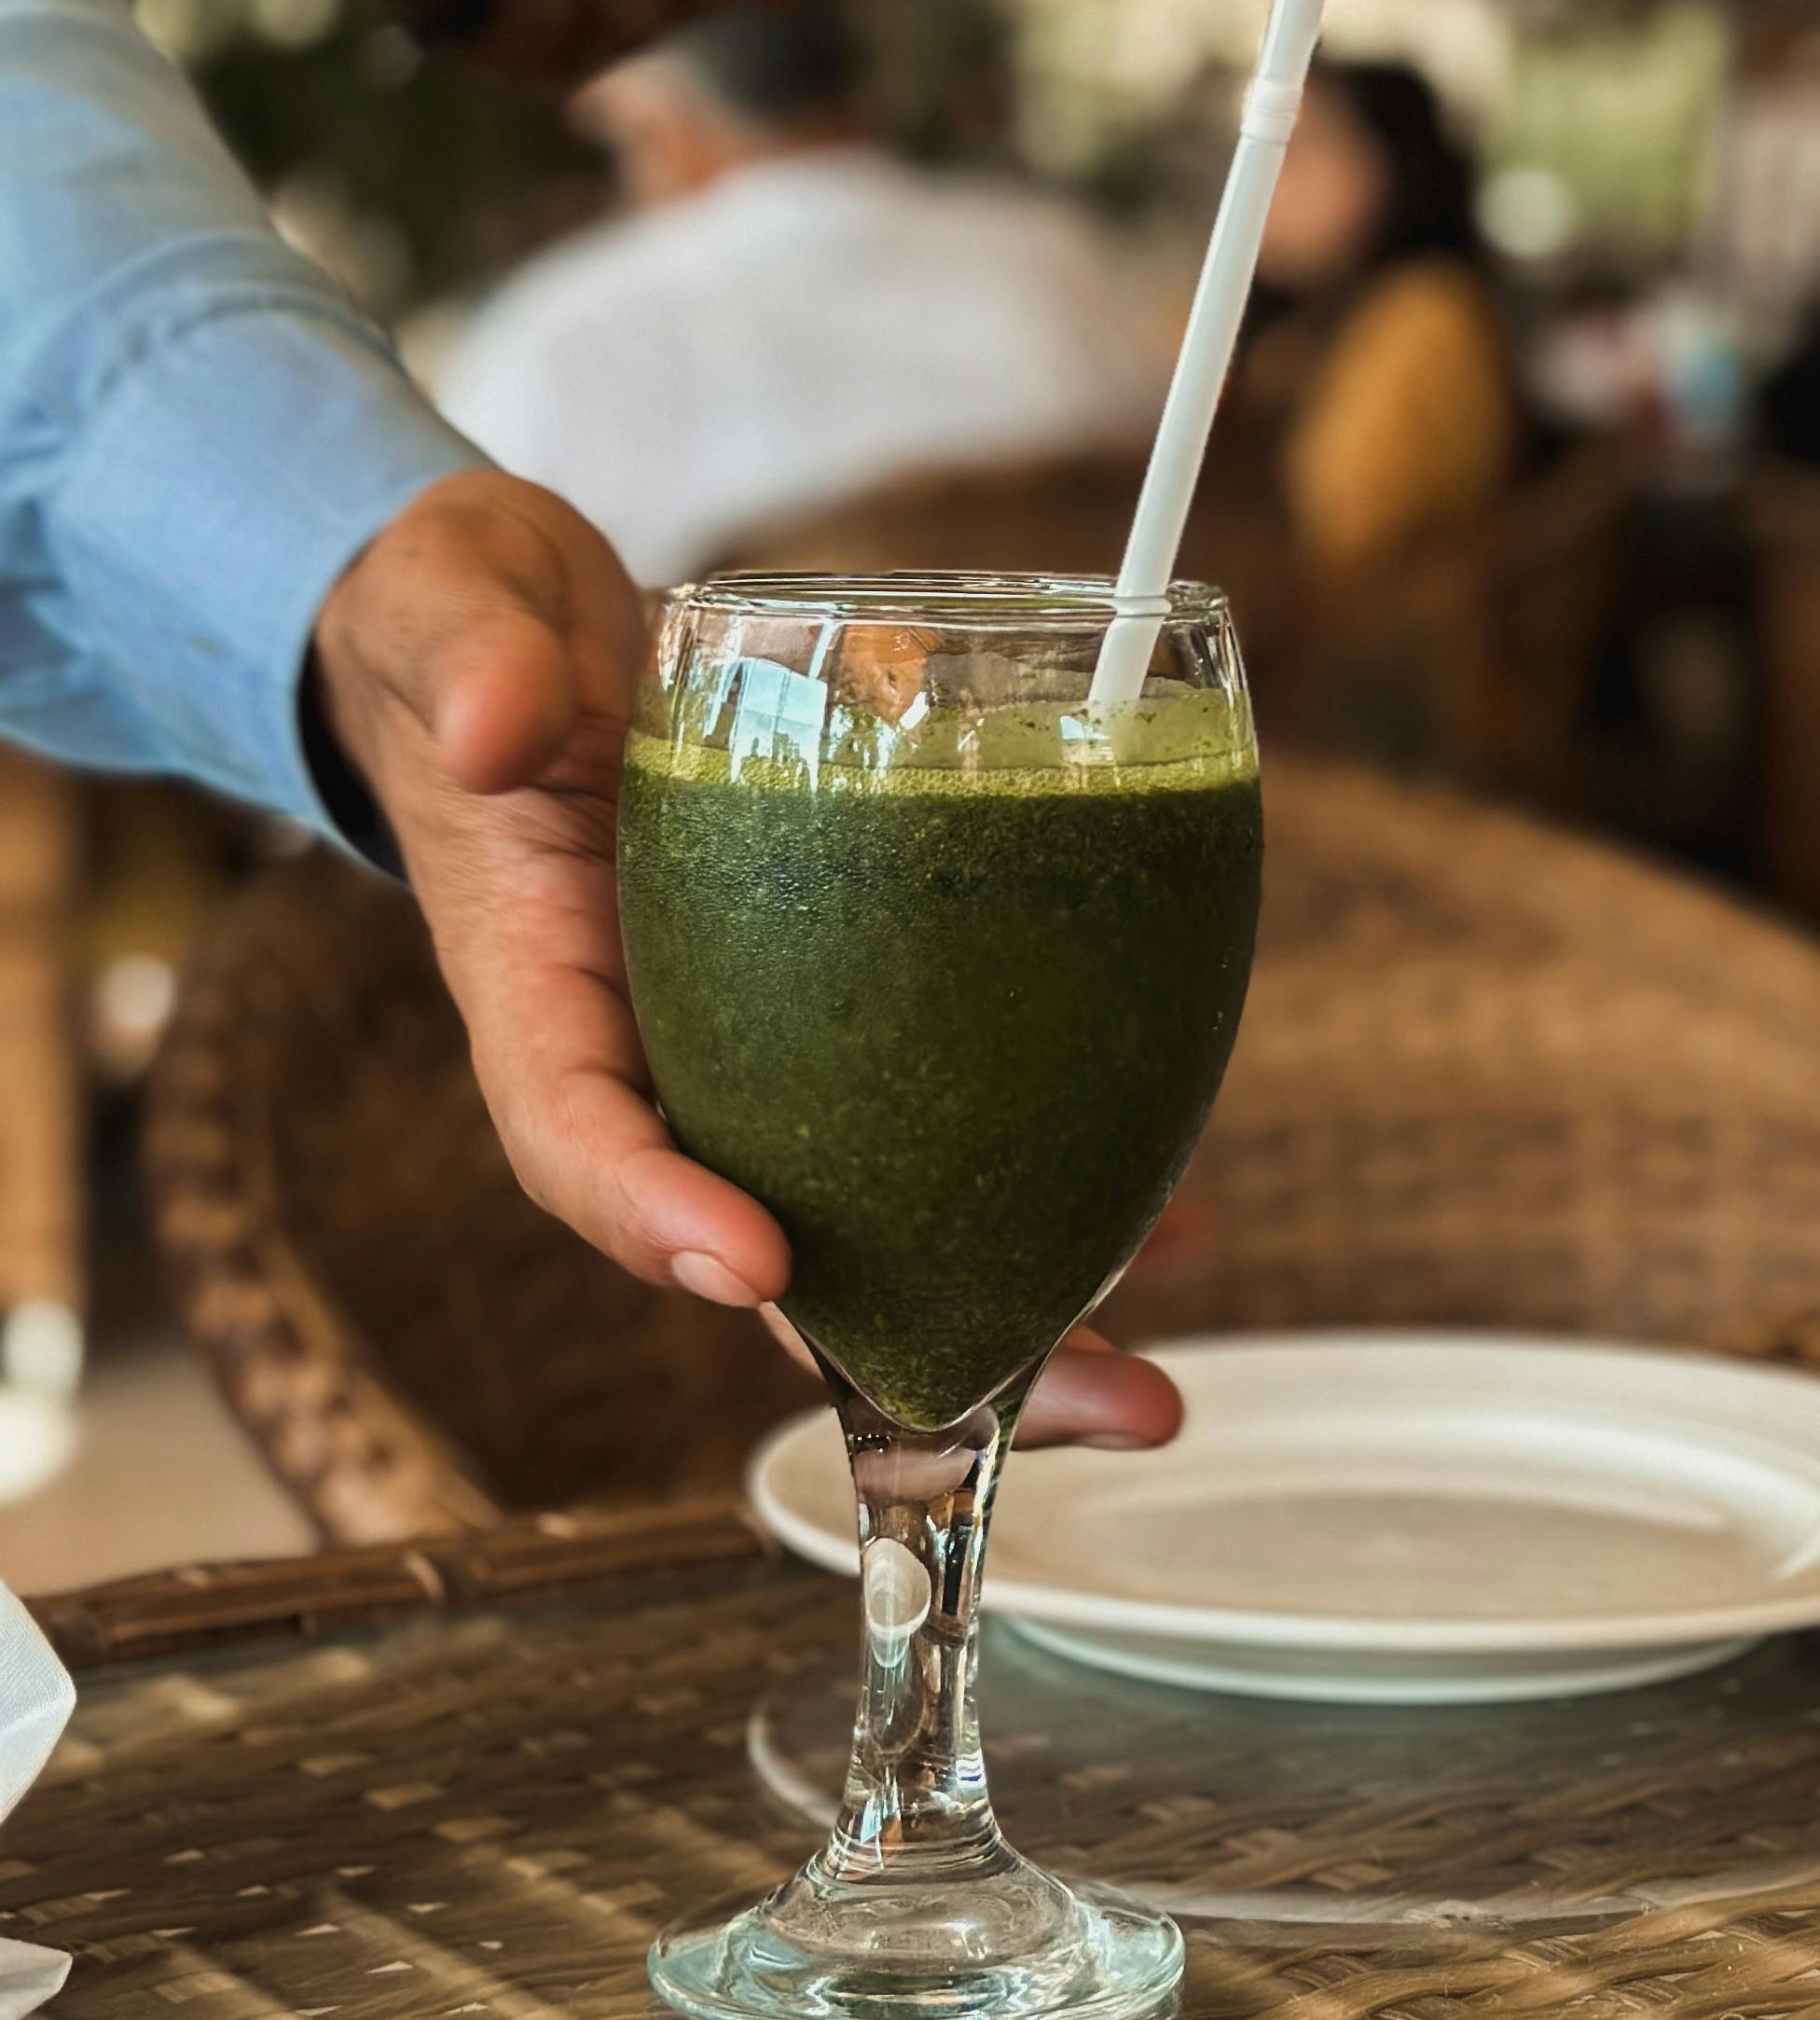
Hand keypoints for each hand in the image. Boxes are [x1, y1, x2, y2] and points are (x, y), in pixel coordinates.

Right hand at [309, 470, 1177, 1450]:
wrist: (520, 645)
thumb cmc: (476, 638)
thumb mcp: (452, 614)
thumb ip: (471, 658)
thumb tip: (499, 723)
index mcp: (537, 988)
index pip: (576, 1135)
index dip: (654, 1215)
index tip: (759, 1260)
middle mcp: (651, 1059)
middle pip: (765, 1254)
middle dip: (909, 1362)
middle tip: (1085, 1405)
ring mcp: (746, 1056)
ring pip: (870, 1226)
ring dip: (1007, 1315)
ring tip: (1148, 1381)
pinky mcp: (829, 1018)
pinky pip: (927, 1128)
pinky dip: (1040, 1184)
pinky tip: (1168, 1214)